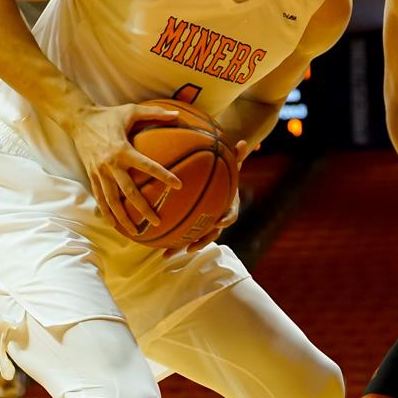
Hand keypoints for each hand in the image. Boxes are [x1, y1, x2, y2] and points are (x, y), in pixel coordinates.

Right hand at [63, 103, 183, 232]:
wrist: (78, 120)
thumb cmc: (108, 114)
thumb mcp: (131, 110)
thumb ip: (155, 112)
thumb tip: (177, 114)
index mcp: (123, 149)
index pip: (147, 166)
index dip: (163, 175)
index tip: (178, 185)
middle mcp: (111, 164)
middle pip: (129, 192)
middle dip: (143, 208)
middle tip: (157, 221)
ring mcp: (99, 172)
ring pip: (112, 200)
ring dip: (123, 217)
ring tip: (136, 232)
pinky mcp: (91, 175)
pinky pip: (100, 198)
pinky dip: (107, 212)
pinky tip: (114, 224)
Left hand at [167, 140, 253, 255]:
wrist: (222, 181)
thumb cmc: (226, 171)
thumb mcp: (232, 163)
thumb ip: (237, 156)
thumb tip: (242, 142)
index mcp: (229, 206)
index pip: (231, 215)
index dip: (226, 220)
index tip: (220, 222)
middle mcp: (217, 219)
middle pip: (211, 235)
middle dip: (200, 242)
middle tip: (190, 247)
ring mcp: (206, 224)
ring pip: (195, 239)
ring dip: (181, 248)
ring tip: (166, 255)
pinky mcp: (195, 225)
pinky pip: (183, 234)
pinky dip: (171, 241)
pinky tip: (155, 245)